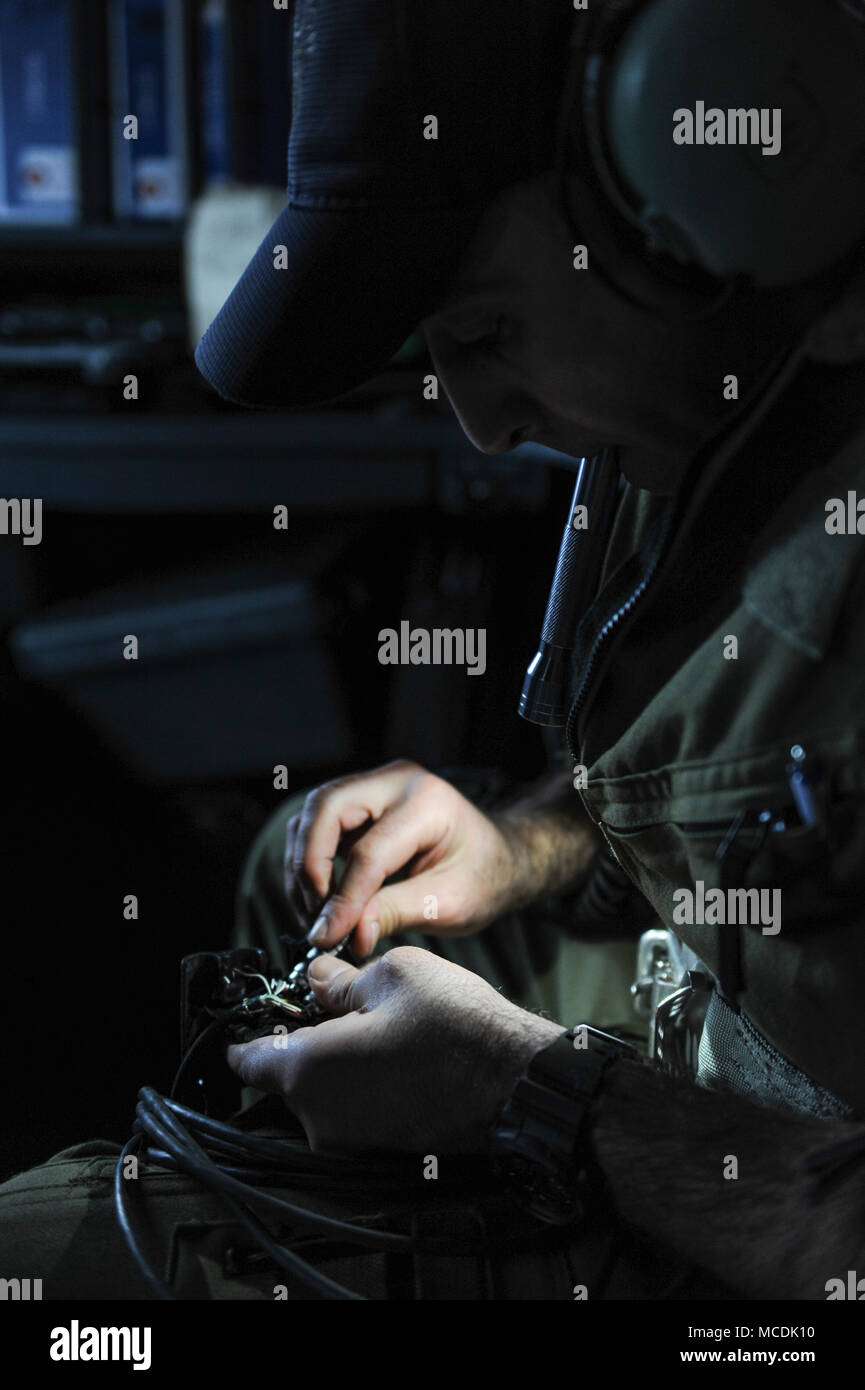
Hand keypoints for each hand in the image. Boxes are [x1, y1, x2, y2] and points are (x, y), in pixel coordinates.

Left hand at [227, 946, 563, 1153]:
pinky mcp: (381, 1152)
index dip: (247, 1030)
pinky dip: (361, 1086)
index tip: (255, 1015)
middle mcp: (318, 1119)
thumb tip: (315, 981)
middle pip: (286, 1075)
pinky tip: (396, 1057)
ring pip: (321, 1094)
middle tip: (335, 1004)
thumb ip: (339, 980)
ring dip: (334, 1063)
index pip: (248, 1058)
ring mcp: (351, 1142)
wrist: (518, 1084)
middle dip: (302, 1040)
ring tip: (377, 1028)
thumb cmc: (455, 1025)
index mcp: (308, 1070)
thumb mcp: (391, 974)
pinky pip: (351, 1112)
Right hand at [284, 760, 526, 956]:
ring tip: (316, 912)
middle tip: (314, 915)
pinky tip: (320, 896)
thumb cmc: (483, 876)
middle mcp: (397, 782)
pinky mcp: (362, 801)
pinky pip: (320, 822)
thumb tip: (347, 935)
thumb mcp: (449, 903)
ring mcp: (377, 786)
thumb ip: (394, 914)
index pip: (369, 851)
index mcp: (427, 803)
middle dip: (308, 865)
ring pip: (314, 813)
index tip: (327, 936)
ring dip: (303, 863)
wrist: (498, 857)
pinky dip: (310, 858)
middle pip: (325, 809)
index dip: (343, 898)